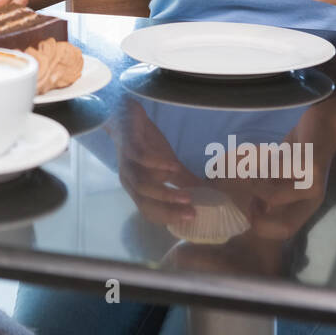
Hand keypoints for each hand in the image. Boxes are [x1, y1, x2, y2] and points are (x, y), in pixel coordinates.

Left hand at [110, 101, 195, 227]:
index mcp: (137, 189)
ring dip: (165, 193)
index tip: (192, 217)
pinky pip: (141, 158)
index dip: (169, 217)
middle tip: (192, 212)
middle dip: (169, 210)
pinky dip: (158, 163)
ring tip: (187, 196)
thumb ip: (184, 180)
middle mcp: (130, 181)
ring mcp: (128, 164)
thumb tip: (208, 195)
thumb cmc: (147, 144)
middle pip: (145, 203)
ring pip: (142, 185)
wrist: (127, 116)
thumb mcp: (169, 165)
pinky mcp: (129, 145)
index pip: (150, 211)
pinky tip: (174, 165)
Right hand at [241, 110, 335, 240]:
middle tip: (246, 202)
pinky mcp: (310, 164)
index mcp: (307, 202)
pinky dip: (262, 163)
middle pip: (287, 226)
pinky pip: (276, 170)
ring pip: (274, 196)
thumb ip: (272, 192)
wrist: (325, 123)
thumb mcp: (285, 176)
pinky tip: (263, 154)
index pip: (287, 230)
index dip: (264, 229)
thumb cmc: (300, 151)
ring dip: (255, 185)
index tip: (248, 215)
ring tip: (250, 172)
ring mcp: (314, 182)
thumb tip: (253, 210)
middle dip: (259, 218)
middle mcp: (313, 198)